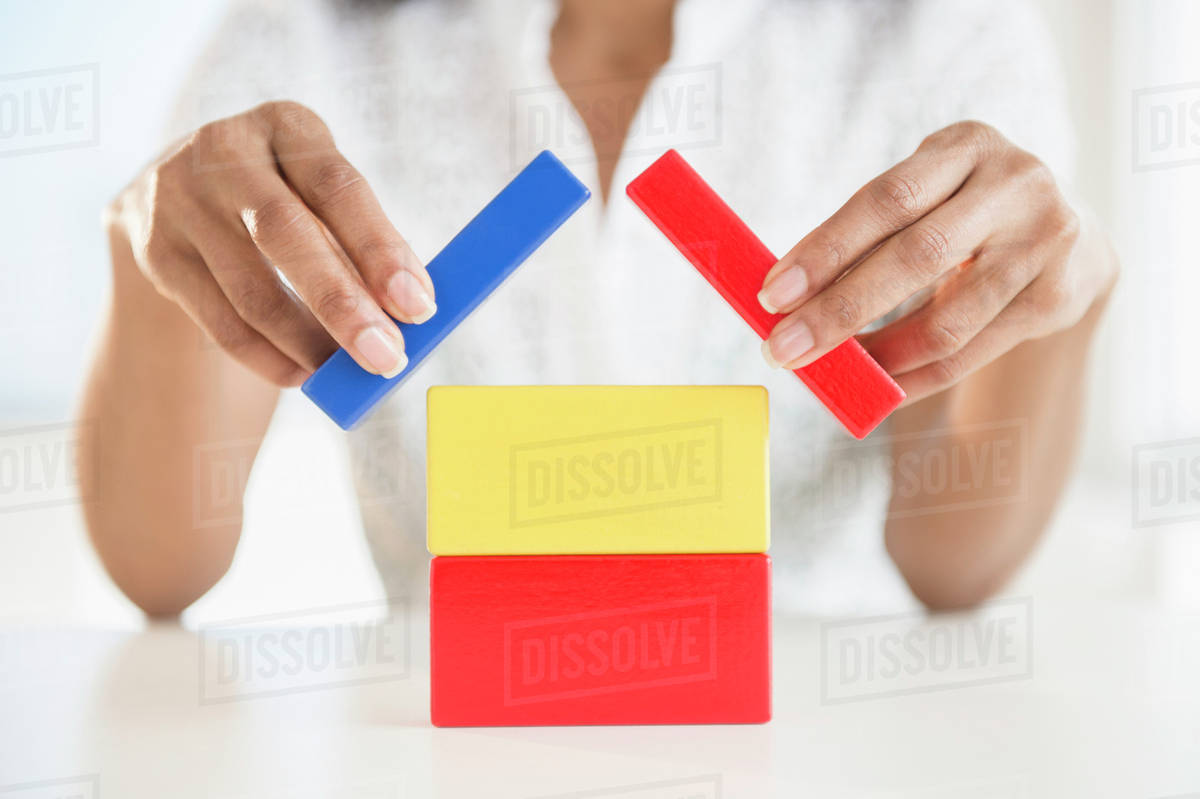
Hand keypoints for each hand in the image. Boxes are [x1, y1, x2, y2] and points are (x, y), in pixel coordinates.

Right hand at [106, 101, 434, 385]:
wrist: (183, 194)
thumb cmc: (288, 200)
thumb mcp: (321, 195)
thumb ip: (363, 245)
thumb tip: (409, 318)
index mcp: (287, 126)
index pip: (337, 186)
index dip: (380, 249)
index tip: (419, 306)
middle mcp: (225, 152)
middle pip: (285, 233)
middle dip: (343, 304)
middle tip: (387, 357)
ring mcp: (179, 201)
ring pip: (251, 290)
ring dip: (308, 343)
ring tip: (350, 374)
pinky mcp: (156, 252)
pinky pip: (221, 322)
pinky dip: (269, 357)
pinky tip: (304, 374)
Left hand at [758, 120, 1117, 402]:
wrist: (1074, 242)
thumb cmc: (965, 217)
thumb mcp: (929, 198)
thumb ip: (869, 237)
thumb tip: (788, 300)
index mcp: (967, 144)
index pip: (886, 198)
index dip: (825, 249)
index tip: (772, 293)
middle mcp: (1015, 184)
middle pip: (916, 257)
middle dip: (839, 311)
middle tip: (783, 349)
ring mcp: (1045, 241)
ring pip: (946, 321)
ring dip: (876, 356)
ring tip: (828, 371)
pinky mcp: (1056, 298)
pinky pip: (967, 355)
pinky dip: (911, 379)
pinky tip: (875, 388)